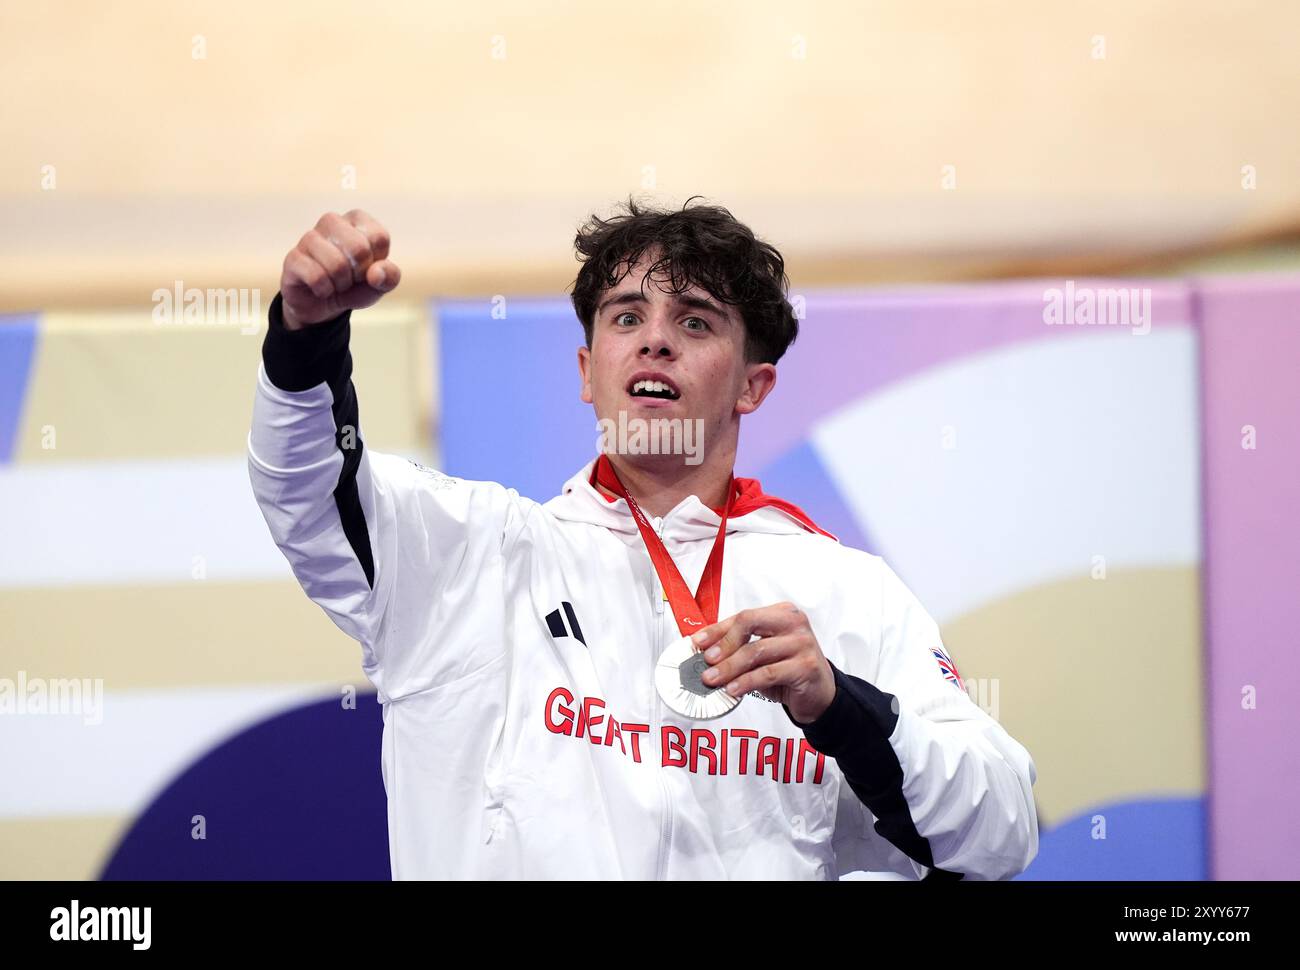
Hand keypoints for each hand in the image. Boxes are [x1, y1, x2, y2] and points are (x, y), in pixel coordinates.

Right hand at [279, 209, 400, 328]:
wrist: (323, 304)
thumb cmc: (354, 286)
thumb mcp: (380, 284)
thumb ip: (389, 276)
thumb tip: (376, 273)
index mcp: (358, 220)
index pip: (379, 238)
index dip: (377, 263)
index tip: (368, 268)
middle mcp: (333, 221)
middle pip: (358, 248)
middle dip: (358, 274)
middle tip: (351, 278)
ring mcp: (309, 237)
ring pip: (337, 264)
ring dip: (341, 284)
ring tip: (335, 283)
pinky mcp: (293, 257)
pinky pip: (316, 277)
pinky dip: (324, 290)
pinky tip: (321, 288)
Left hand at [692, 602, 835, 724]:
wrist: (820, 694)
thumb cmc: (789, 670)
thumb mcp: (763, 654)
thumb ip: (740, 648)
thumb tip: (705, 653)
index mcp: (782, 613)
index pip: (743, 616)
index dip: (717, 629)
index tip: (697, 642)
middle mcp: (794, 623)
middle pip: (749, 624)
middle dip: (723, 644)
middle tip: (706, 661)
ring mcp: (803, 643)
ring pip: (756, 651)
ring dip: (729, 667)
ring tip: (713, 679)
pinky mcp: (806, 666)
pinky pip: (767, 673)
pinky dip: (746, 682)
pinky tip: (733, 689)